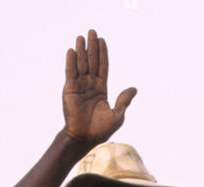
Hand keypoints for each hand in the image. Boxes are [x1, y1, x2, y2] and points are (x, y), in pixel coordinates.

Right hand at [62, 30, 135, 145]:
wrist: (84, 137)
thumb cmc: (101, 130)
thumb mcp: (117, 115)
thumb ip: (124, 100)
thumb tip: (134, 89)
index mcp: (101, 89)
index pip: (102, 67)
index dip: (102, 54)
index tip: (102, 40)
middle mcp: (90, 85)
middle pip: (92, 62)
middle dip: (92, 47)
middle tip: (92, 31)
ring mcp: (79, 86)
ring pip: (81, 64)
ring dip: (81, 50)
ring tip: (81, 37)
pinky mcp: (69, 89)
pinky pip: (70, 73)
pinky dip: (71, 61)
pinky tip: (72, 51)